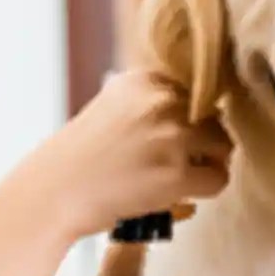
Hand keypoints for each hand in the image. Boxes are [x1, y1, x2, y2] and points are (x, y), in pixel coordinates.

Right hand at [7, 70, 232, 241]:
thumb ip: (150, 103)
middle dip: (200, 142)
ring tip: (175, 179)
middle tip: (170, 164)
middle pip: (213, 116)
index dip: (187, 119)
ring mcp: (171, 137)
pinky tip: (178, 196)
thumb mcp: (110, 109)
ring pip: (222, 146)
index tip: (164, 139)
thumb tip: (201, 114)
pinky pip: (218, 179)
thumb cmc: (78, 159)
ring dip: (205, 165)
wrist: (52, 194)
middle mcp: (160, 100)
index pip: (196, 91)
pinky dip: (204, 191)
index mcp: (144, 79)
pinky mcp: (176, 175)